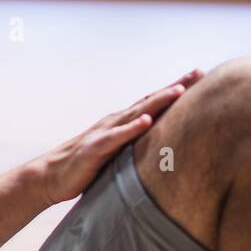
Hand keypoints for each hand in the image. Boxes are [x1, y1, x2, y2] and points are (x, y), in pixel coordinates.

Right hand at [28, 68, 203, 206]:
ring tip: (179, 91)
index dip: (176, 90)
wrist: (49, 177)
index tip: (201, 78)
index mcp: (122, 124)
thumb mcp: (116, 157)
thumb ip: (135, 150)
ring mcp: (105, 133)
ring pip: (136, 113)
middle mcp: (116, 122)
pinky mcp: (94, 149)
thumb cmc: (84, 169)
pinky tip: (147, 121)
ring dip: (158, 101)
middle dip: (175, 87)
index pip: (153, 103)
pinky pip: (116, 137)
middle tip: (200, 73)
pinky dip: (132, 128)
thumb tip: (162, 152)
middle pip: (150, 100)